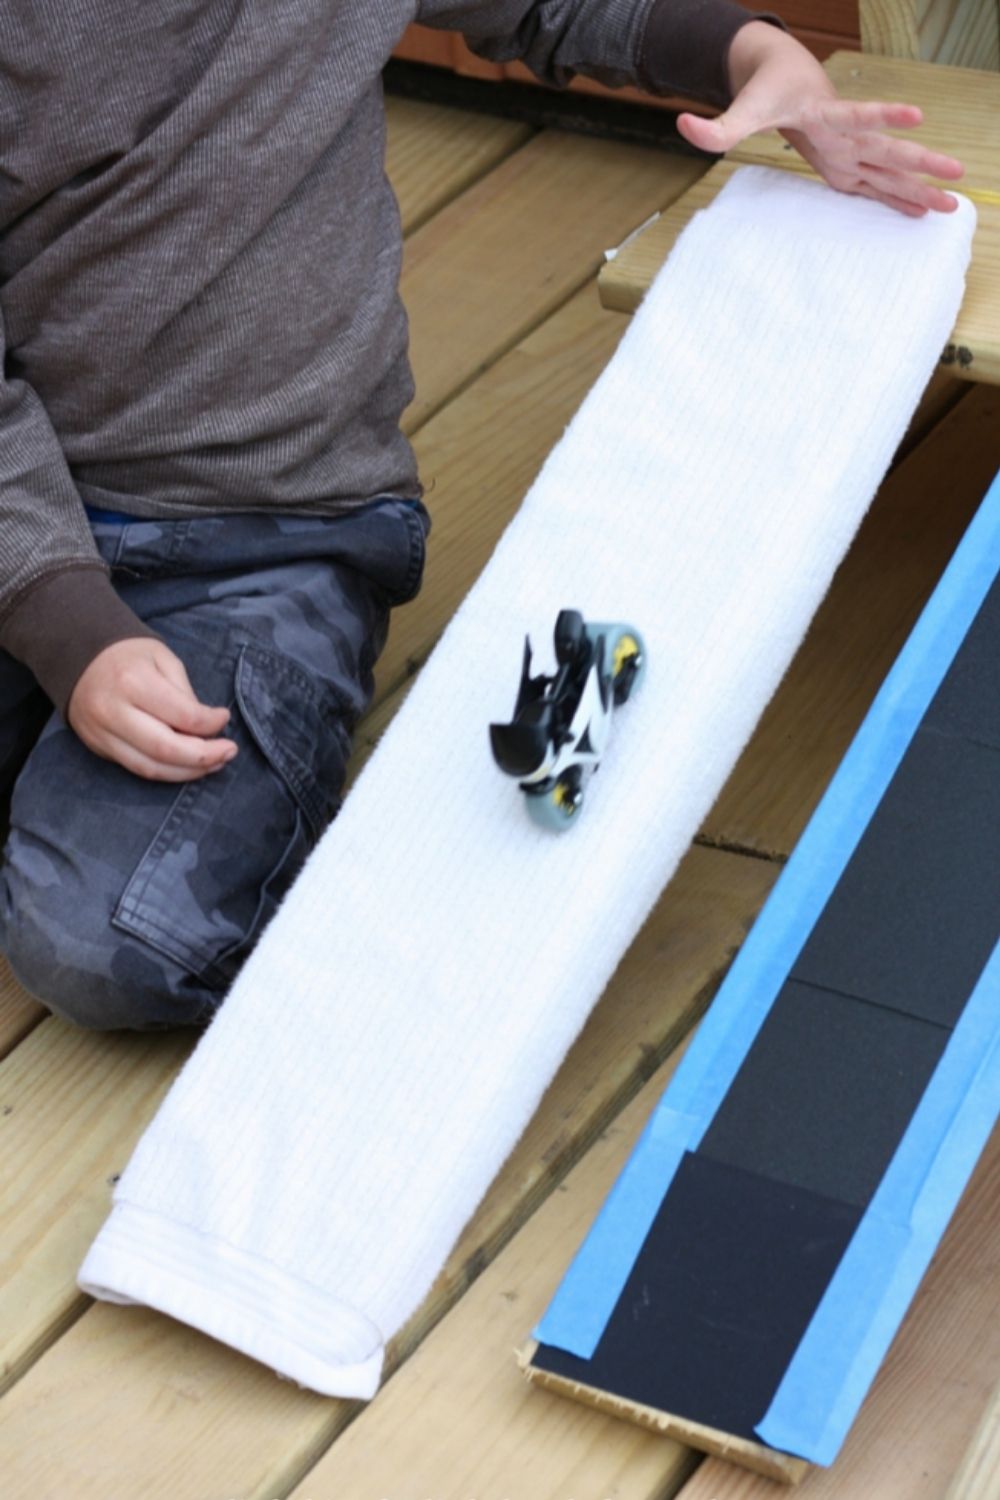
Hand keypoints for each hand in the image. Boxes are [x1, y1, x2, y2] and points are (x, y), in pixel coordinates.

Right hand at [67, 637, 238, 781]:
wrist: (77, 655)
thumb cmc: (128, 655)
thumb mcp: (162, 658)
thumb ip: (185, 692)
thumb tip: (207, 726)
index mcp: (133, 681)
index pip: (183, 716)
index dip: (211, 723)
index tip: (224, 718)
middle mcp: (113, 711)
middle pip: (166, 749)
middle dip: (205, 757)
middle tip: (229, 752)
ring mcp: (102, 733)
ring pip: (151, 768)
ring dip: (188, 771)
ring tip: (215, 764)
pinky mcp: (98, 746)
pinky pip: (137, 769)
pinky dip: (167, 772)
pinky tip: (188, 766)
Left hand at [677, 21, 965, 217]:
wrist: (787, 77)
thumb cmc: (767, 92)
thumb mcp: (741, 109)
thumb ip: (715, 125)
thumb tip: (683, 124)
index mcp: (826, 116)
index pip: (857, 115)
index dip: (884, 115)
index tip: (916, 115)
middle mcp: (846, 134)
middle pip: (888, 147)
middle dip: (920, 161)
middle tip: (954, 171)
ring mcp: (852, 150)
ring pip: (891, 168)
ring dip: (921, 184)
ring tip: (954, 201)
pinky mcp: (849, 163)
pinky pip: (879, 184)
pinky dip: (901, 197)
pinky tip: (925, 212)